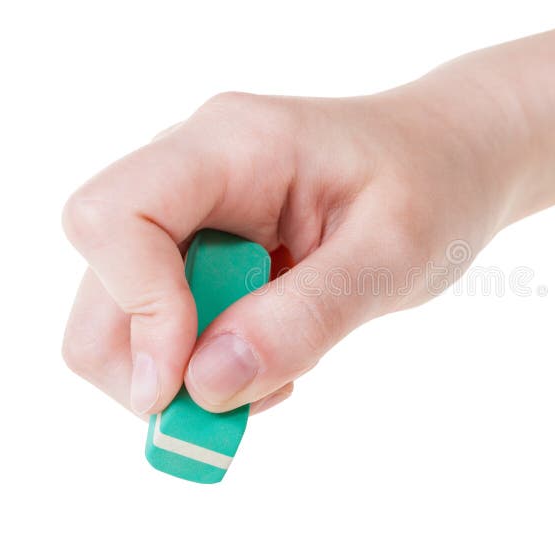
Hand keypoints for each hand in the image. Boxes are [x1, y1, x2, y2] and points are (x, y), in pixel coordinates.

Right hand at [61, 89, 525, 415]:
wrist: (450, 160)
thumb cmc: (434, 186)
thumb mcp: (392, 254)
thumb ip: (306, 316)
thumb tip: (205, 386)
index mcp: (232, 145)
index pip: (114, 216)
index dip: (137, 308)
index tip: (194, 378)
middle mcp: (193, 171)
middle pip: (104, 278)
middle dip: (151, 361)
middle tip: (232, 402)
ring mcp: (196, 210)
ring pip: (126, 310)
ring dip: (186, 369)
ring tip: (275, 372)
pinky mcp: (208, 246)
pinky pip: (170, 320)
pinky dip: (207, 361)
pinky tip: (272, 355)